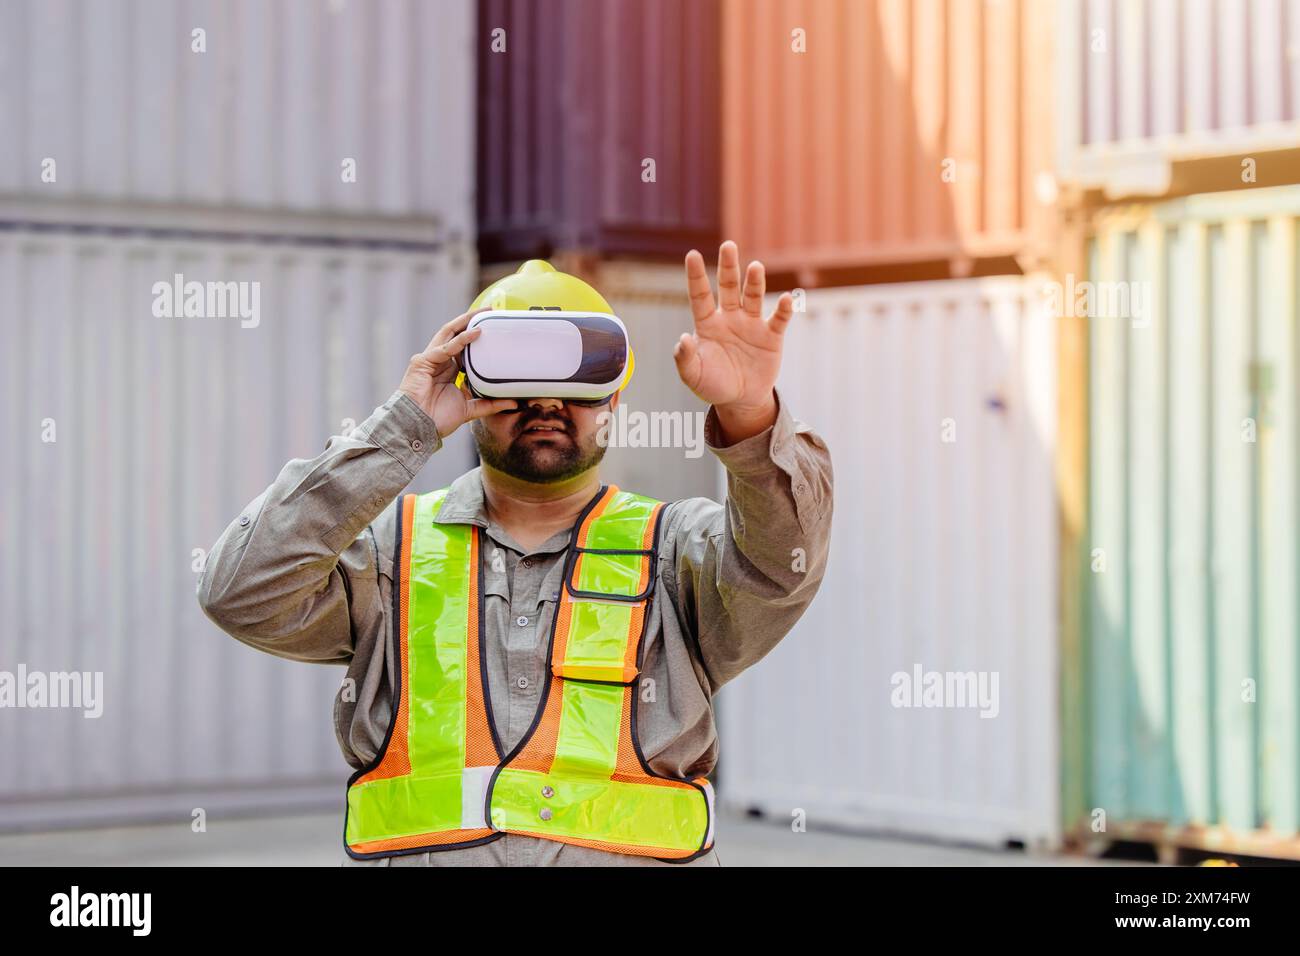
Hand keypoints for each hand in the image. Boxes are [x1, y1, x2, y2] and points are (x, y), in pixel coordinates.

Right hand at [398, 309, 515, 437]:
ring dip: (465, 322)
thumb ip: (490, 404)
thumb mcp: (470, 409)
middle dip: (469, 321)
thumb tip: (513, 402)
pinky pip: (445, 348)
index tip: (492, 327)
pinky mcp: (423, 361)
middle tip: (489, 311)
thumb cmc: (438, 419)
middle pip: (454, 334)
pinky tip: (475, 333)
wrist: (419, 427)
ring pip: (448, 333)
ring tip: (482, 313)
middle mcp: (438, 361)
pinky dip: (461, 340)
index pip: (462, 346)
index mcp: (447, 369)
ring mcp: (429, 359)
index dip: (475, 335)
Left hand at [676, 241, 792, 442]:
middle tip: (728, 245)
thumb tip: (682, 339)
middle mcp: (730, 318)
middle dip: (728, 267)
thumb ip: (685, 359)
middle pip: (728, 287)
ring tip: (755, 267)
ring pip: (753, 297)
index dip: (696, 276)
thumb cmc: (713, 384)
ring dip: (754, 282)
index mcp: (708, 324)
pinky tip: (785, 299)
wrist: (741, 399)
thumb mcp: (694, 375)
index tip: (692, 255)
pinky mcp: (771, 337)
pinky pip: (778, 320)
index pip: (700, 296)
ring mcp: (752, 325)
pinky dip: (783, 309)